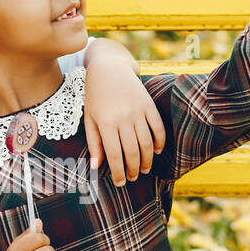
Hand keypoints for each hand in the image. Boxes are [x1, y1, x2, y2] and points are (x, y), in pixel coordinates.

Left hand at [82, 39, 165, 185]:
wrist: (109, 68)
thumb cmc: (95, 95)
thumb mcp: (89, 118)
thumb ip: (94, 143)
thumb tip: (97, 167)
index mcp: (106, 123)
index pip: (114, 155)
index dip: (118, 172)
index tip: (120, 182)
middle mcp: (123, 118)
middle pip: (132, 152)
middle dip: (133, 169)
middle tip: (132, 178)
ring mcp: (138, 111)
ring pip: (147, 143)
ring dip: (147, 160)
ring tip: (143, 169)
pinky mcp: (149, 105)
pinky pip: (158, 128)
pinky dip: (160, 142)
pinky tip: (157, 151)